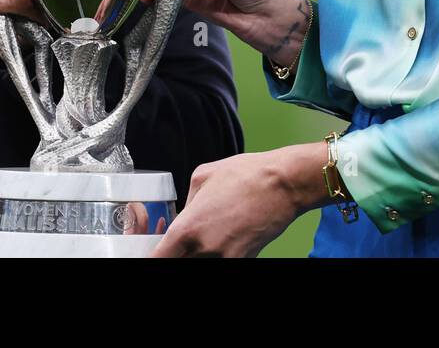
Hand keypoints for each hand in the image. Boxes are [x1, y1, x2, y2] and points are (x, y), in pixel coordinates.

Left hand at [150, 144, 327, 256]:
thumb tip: (183, 216)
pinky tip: (226, 233)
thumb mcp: (201, 176)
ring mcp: (225, 258)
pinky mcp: (243, 260)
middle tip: (184, 240)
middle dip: (178, 252)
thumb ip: (186, 204)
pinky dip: (218, 252)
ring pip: (200, 262)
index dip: (155, 255)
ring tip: (210, 232)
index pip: (159, 258)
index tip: (157, 251)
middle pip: (179, 262)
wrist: (283, 184)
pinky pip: (221, 261)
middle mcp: (204, 249)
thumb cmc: (246, 175)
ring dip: (199, 253)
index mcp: (188, 228)